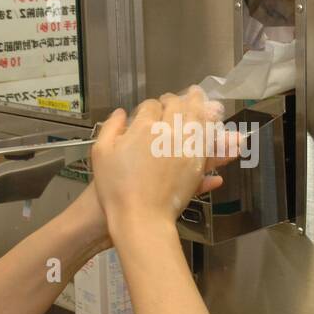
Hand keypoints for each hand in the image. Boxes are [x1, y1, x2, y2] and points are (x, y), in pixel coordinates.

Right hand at [90, 86, 236, 233]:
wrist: (140, 216)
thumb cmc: (115, 187)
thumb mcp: (101, 153)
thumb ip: (110, 128)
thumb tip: (120, 113)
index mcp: (143, 127)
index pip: (150, 106)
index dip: (150, 106)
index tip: (150, 109)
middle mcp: (168, 133)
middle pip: (177, 107)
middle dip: (176, 99)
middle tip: (177, 97)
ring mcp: (186, 147)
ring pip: (197, 117)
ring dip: (198, 105)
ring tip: (199, 97)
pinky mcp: (197, 163)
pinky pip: (207, 139)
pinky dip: (210, 128)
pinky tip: (212, 124)